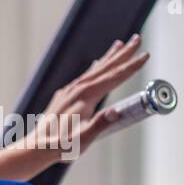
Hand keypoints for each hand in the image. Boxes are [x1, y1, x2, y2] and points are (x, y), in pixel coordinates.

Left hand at [26, 35, 149, 158]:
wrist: (38, 146)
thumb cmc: (63, 145)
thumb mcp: (84, 138)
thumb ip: (100, 124)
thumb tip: (115, 112)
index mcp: (86, 96)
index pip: (115, 77)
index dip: (132, 66)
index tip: (145, 54)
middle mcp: (78, 88)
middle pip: (107, 67)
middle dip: (124, 52)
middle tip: (137, 38)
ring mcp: (70, 90)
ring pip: (95, 69)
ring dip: (109, 57)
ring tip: (119, 44)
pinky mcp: (65, 95)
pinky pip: (84, 76)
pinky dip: (94, 68)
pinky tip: (96, 64)